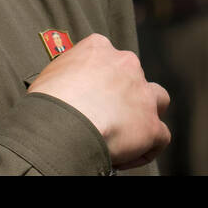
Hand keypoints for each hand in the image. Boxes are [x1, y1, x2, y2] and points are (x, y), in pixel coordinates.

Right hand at [28, 33, 170, 169]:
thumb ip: (68, 74)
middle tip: (104, 116)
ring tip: (127, 134)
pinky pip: (160, 136)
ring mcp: (142, 93)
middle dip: (123, 94)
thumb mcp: (51, 74)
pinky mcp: (151, 124)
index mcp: (98, 48)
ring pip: (158, 98)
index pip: (107, 57)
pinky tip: (124, 158)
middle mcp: (126, 64)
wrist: (61, 125)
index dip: (100, 78)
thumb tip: (67, 89)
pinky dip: (147, 149)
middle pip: (133, 76)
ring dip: (146, 113)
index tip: (88, 96)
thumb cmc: (47, 101)